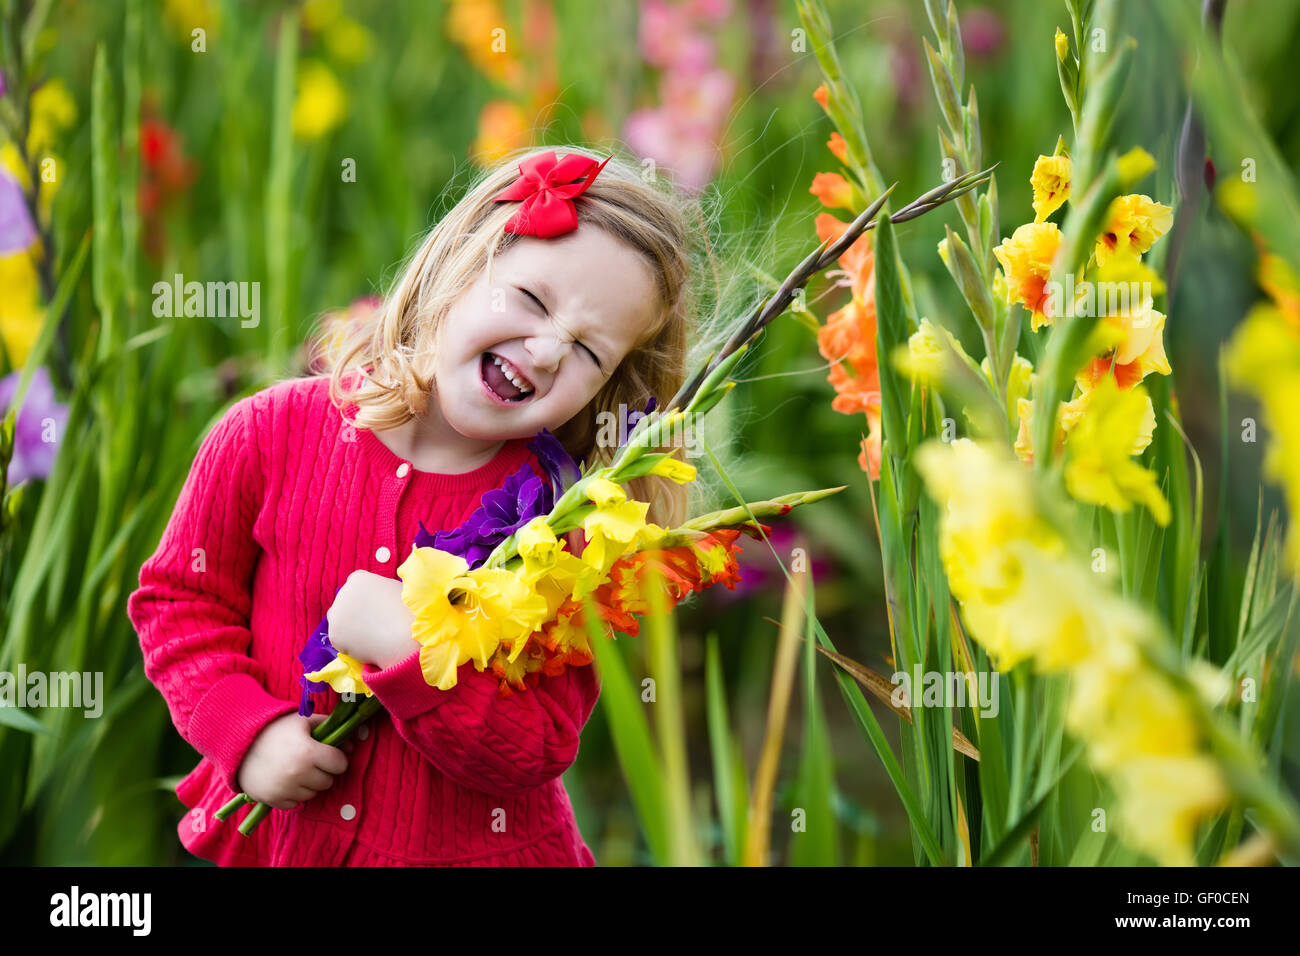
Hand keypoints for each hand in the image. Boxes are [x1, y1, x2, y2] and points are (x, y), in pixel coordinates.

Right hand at [236, 712, 353, 809]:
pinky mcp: (274, 800)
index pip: (340, 764)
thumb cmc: (275, 729)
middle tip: (311, 762)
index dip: (336, 758)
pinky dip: (294, 794)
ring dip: (310, 784)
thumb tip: (353, 743)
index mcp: (309, 752)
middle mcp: (298, 774)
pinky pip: (296, 803)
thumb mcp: (303, 721)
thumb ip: (329, 726)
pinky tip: (286, 780)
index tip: (327, 753)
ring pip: (313, 794)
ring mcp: (285, 789)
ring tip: (296, 769)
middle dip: (324, 771)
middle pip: (329, 781)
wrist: (239, 743)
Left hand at [327, 569, 418, 669]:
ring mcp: (337, 613)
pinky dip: (351, 644)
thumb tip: (377, 597)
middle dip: (355, 611)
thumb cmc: (409, 612)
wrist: (407, 636)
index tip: (375, 607)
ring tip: (371, 636)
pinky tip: (368, 645)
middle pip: (345, 602)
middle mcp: (343, 592)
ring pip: (339, 621)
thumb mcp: (396, 589)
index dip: (365, 597)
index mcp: (359, 578)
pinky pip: (341, 640)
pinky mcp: (334, 634)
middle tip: (373, 624)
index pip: (355, 585)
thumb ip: (380, 589)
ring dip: (350, 627)